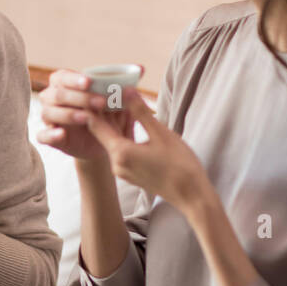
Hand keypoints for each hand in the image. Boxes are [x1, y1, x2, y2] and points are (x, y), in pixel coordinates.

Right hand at [35, 68, 141, 163]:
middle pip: (56, 94)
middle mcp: (53, 99)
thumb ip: (126, 85)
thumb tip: (141, 68)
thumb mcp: (119, 101)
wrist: (105, 143)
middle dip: (78, 98)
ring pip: (48, 113)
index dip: (73, 79)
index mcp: (65, 85)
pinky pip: (42, 135)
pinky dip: (50, 135)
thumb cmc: (109, 115)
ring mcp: (49, 118)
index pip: (62, 77)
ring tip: (86, 118)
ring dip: (67, 114)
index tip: (90, 82)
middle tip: (100, 103)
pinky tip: (61, 135)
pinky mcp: (49, 137)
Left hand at [84, 88, 208, 214]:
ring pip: (113, 141)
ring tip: (118, 100)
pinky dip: (123, 135)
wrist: (192, 196)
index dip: (94, 106)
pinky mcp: (130, 173)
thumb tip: (126, 90)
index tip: (96, 89)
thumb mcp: (161, 134)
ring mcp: (122, 170)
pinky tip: (129, 120)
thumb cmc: (181, 165)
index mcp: (120, 153)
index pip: (95, 124)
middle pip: (103, 132)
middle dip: (105, 112)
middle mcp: (116, 163)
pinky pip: (121, 150)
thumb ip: (140, 112)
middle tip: (107, 90)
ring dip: (115, 122)